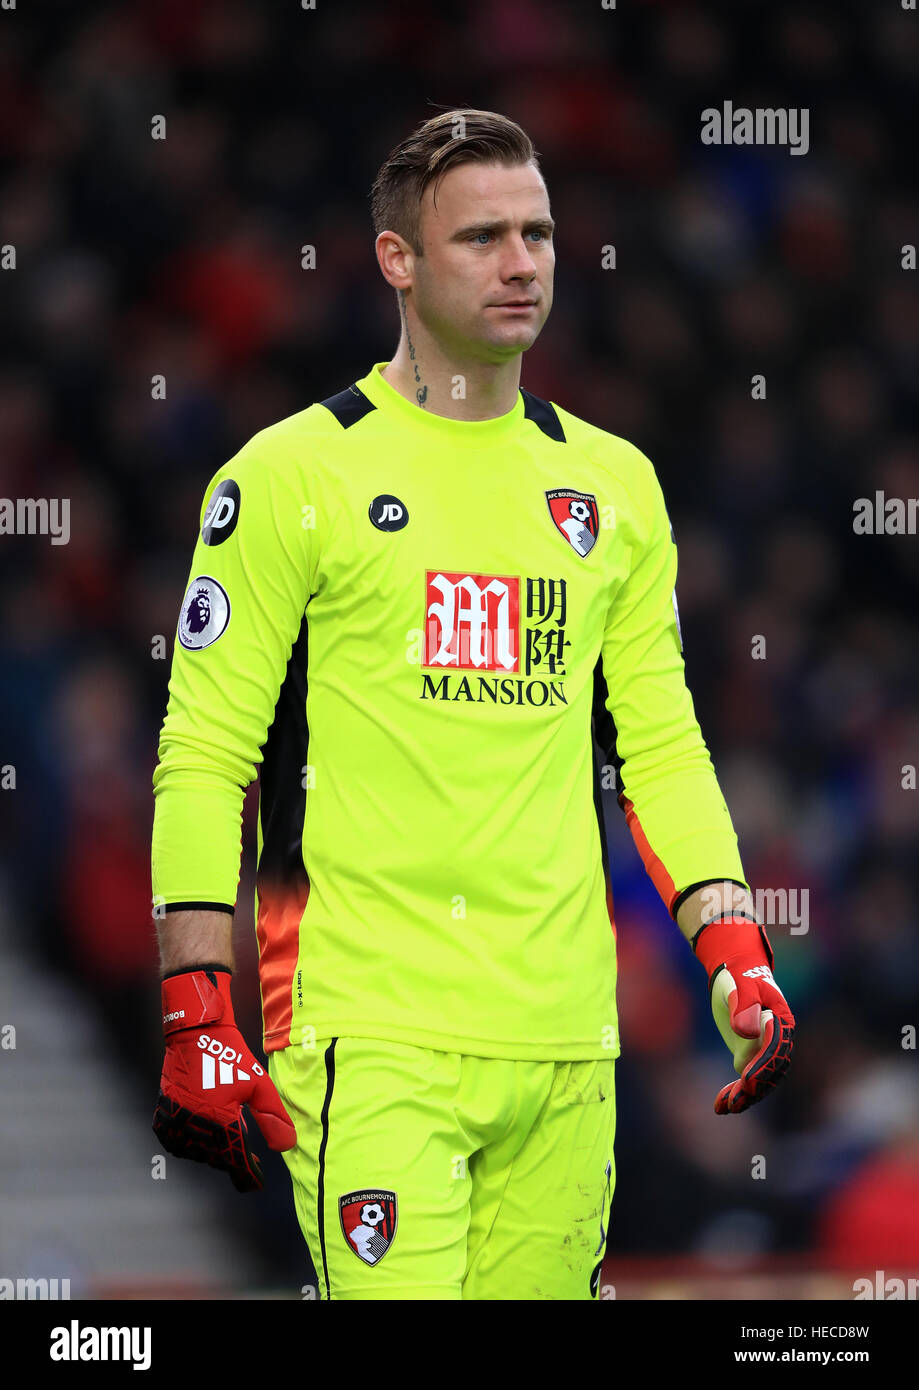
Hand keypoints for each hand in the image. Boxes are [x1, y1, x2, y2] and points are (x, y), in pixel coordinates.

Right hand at [153, 966, 296, 1190]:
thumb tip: (287, 1146)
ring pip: (196, 1153)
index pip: (235, 1161)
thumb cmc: (230, 1055)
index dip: (247, 1175)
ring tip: (227, 1145)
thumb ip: (272, 1118)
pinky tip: (203, 1139)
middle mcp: (194, 1125)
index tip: (256, 1183)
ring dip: (212, 1153)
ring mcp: (175, 1121)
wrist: (196, 1032)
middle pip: (216, 1158)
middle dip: (232, 1160)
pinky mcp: (163, 1115)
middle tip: (247, 1159)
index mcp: (220, 1120)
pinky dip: (191, 1145)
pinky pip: (176, 1143)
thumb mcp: (258, 1084)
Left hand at [693, 917, 794, 1114]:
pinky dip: (735, 1092)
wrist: (734, 971)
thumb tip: (747, 1032)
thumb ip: (744, 1005)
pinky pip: (746, 1078)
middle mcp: (777, 1040)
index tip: (747, 1080)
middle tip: (733, 1103)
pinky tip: (720, 1105)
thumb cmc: (739, 975)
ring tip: (723, 1108)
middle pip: (770, 1071)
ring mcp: (763, 1049)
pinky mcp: (748, 1054)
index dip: (763, 1066)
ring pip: (760, 1080)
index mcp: (781, 1022)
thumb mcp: (740, 986)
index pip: (775, 1049)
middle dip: (753, 1089)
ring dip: (744, 1097)